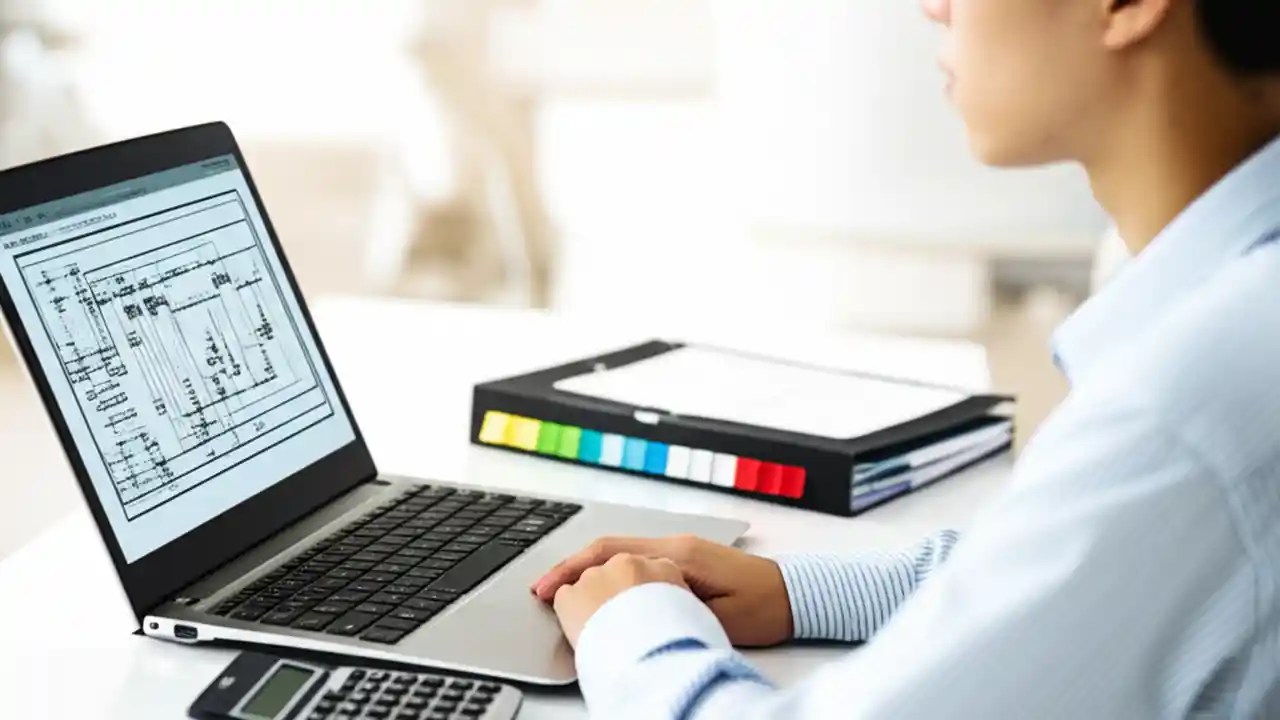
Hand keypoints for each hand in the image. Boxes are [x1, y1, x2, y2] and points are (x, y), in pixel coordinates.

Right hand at [534, 534, 793, 646]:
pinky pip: (637, 561)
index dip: (573, 570)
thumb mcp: (715, 618)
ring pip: (620, 553)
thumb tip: (628, 613)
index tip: (546, 589)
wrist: (798, 596)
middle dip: (570, 567)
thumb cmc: (764, 609)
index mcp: (678, 555)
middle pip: (608, 548)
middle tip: (539, 590)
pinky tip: (599, 590)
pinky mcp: (685, 561)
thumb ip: (671, 609)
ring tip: (560, 592)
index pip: (612, 553)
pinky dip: (610, 573)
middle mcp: (674, 546)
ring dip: (588, 569)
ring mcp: (679, 551)